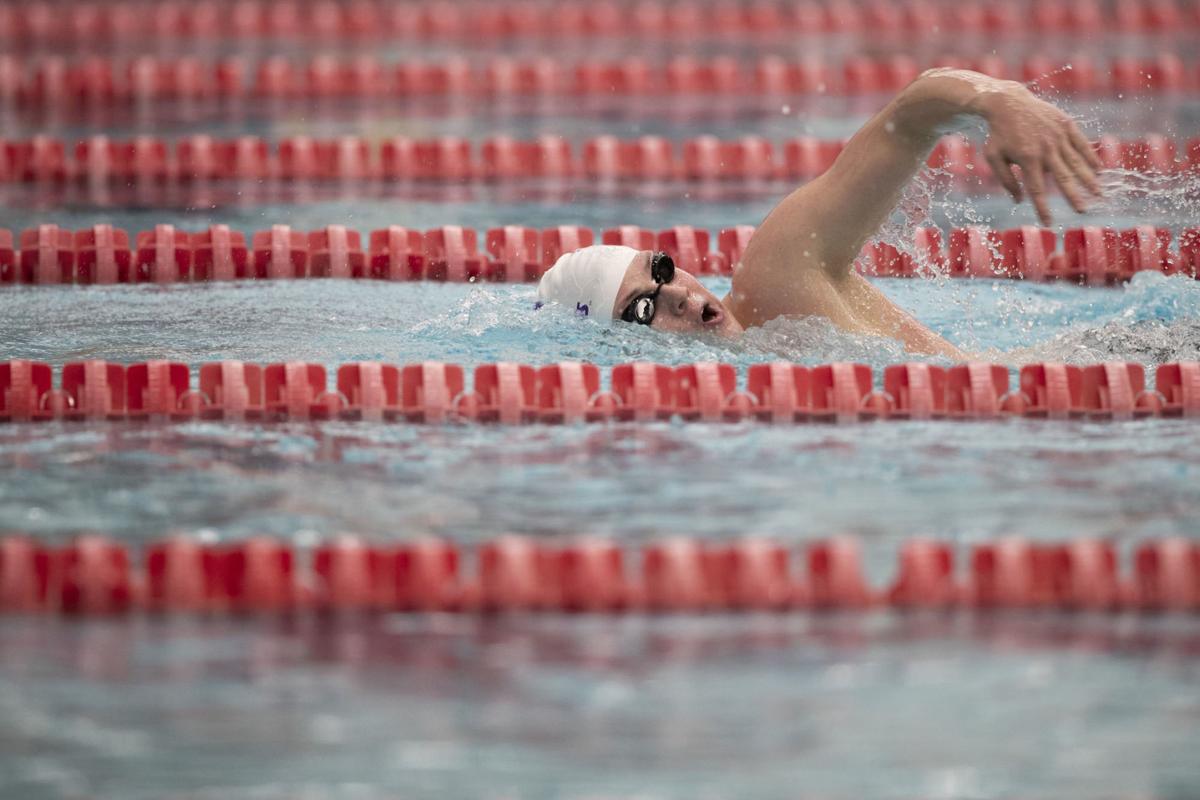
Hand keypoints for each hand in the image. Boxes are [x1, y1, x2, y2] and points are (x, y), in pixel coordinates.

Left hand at [971, 82, 1101, 224]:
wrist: (1008, 102)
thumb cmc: (998, 134)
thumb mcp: (994, 157)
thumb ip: (1006, 180)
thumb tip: (1018, 200)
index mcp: (1027, 159)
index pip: (1037, 190)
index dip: (1043, 208)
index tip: (1049, 223)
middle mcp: (1046, 148)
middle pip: (1063, 178)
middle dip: (1074, 197)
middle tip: (1083, 211)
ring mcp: (1058, 135)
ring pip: (1076, 162)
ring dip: (1089, 180)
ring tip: (1099, 194)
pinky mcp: (1066, 124)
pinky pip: (1081, 144)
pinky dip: (1090, 157)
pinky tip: (1099, 170)